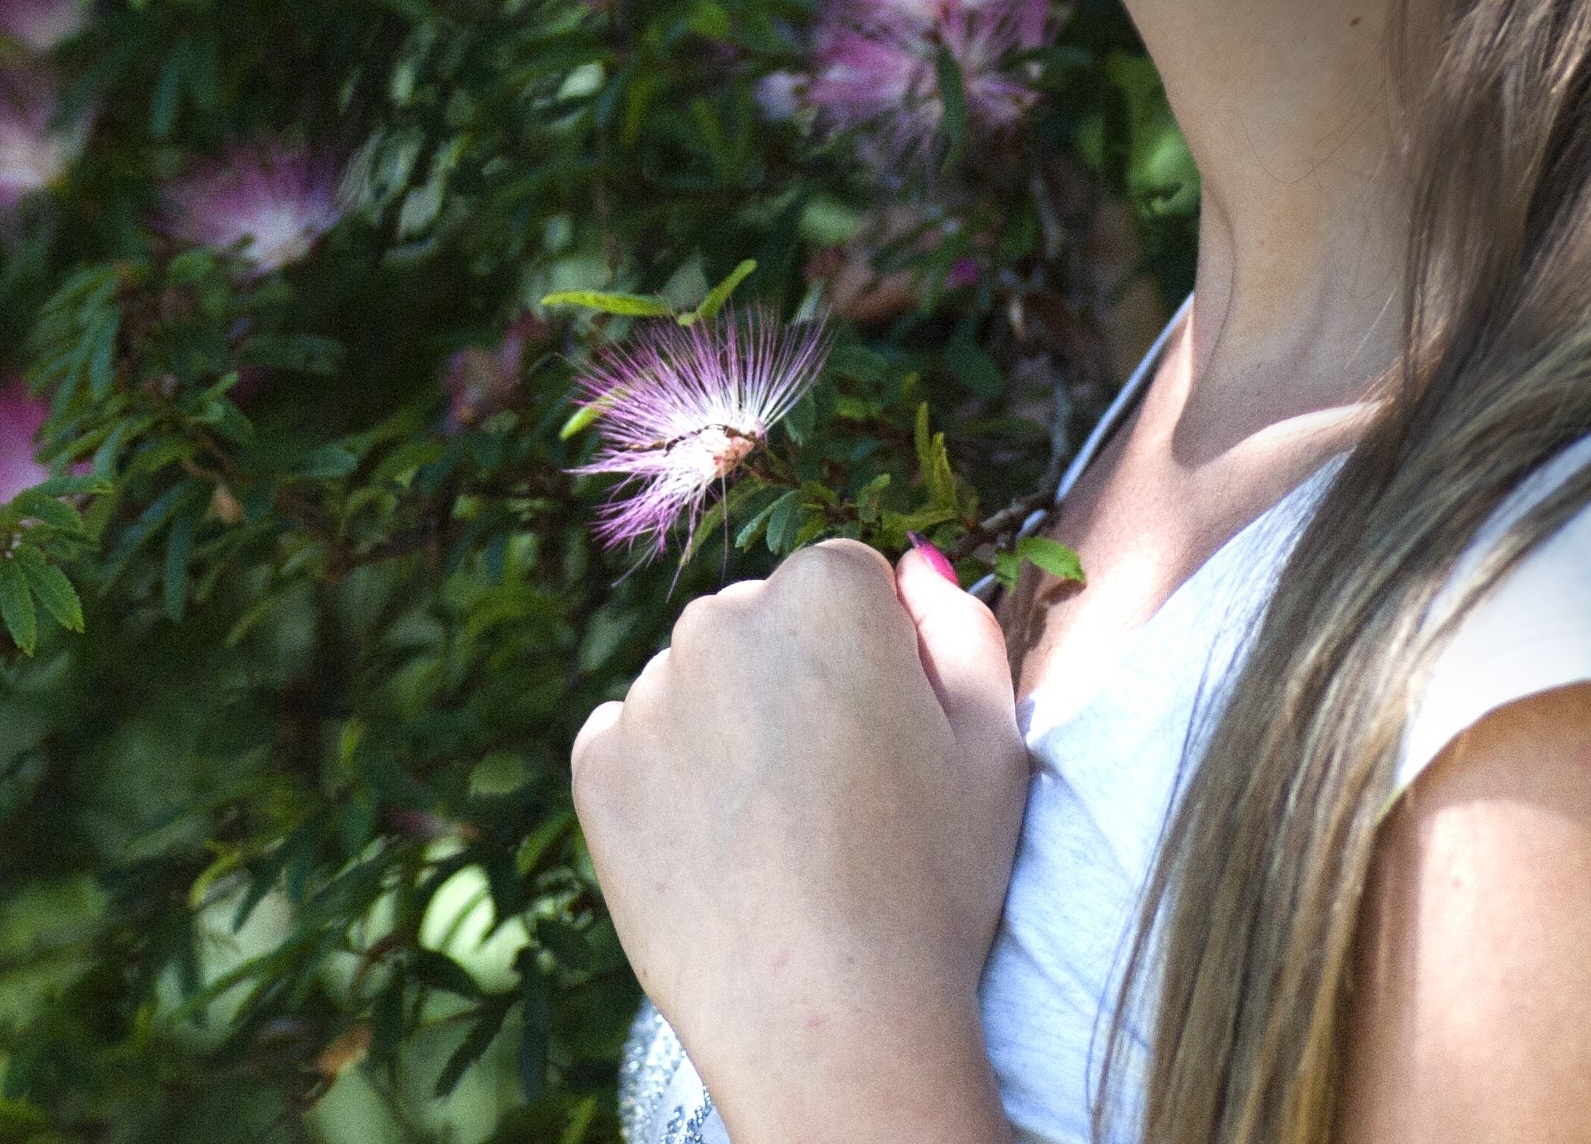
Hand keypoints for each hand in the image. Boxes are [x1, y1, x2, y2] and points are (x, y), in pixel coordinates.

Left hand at [574, 538, 1028, 1143]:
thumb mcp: (993, 745)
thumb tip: (917, 570)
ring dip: (729, 728)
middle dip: (796, 680)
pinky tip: (721, 851)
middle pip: (764, 624)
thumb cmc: (930, 885)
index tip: (890, 737)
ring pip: (699, 683)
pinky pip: (636, 741)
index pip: (849, 582)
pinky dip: (669, 780)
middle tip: (836, 795)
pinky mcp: (596, 765)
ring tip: (779, 838)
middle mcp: (721, 618)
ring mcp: (649, 692)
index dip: (879, 658)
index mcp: (827, 591)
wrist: (827, 1021)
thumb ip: (962, 630)